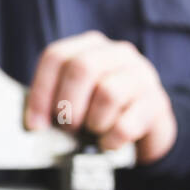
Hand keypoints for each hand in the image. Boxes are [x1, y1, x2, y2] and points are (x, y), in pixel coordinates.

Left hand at [25, 31, 176, 162]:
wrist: (147, 125)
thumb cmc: (103, 110)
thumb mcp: (79, 97)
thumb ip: (55, 101)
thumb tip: (34, 124)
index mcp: (90, 46)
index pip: (56, 56)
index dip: (41, 92)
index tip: (35, 124)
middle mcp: (117, 53)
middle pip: (81, 68)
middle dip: (68, 106)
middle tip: (69, 128)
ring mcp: (140, 75)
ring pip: (107, 93)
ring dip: (93, 122)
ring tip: (94, 131)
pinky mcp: (156, 102)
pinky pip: (126, 124)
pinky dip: (110, 140)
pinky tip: (108, 142)